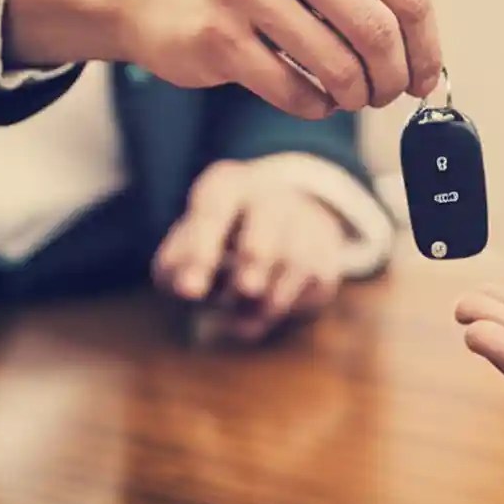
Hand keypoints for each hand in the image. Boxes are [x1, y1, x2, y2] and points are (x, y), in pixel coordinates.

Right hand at [7, 0, 441, 118]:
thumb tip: (422, 62)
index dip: (426, 47)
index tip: (423, 78)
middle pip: (378, 33)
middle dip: (391, 79)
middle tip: (383, 94)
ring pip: (339, 69)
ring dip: (353, 97)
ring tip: (345, 96)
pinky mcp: (218, 38)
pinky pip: (296, 92)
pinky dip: (315, 108)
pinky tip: (310, 98)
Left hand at [153, 160, 347, 343]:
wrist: (273, 231)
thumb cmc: (214, 244)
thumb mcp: (184, 248)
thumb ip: (176, 267)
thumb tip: (188, 288)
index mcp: (226, 185)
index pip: (214, 210)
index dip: (201, 251)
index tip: (189, 291)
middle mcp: (270, 194)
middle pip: (268, 219)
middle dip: (256, 258)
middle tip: (245, 289)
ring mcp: (304, 220)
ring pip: (296, 258)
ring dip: (268, 297)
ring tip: (239, 319)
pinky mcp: (327, 253)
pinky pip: (315, 282)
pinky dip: (287, 308)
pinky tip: (262, 316)